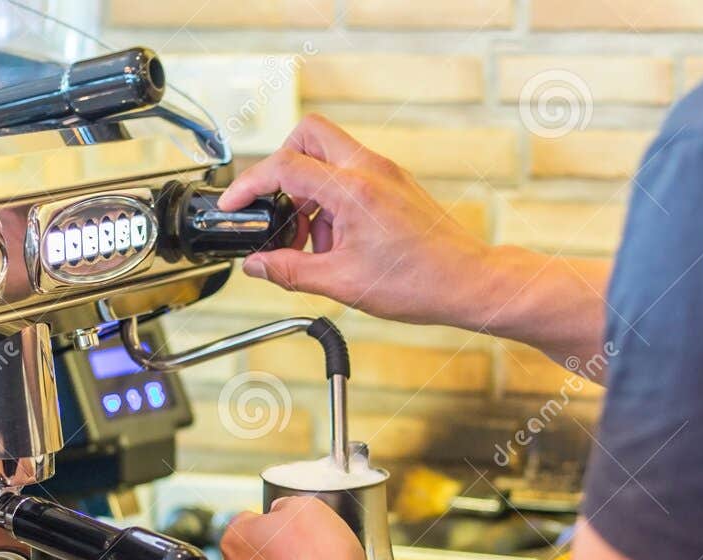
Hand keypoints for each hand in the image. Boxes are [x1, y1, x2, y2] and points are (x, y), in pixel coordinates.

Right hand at [219, 115, 496, 327]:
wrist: (466, 282)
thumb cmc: (419, 281)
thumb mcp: (341, 283)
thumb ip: (290, 270)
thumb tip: (258, 265)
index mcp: (354, 191)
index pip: (286, 166)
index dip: (250, 184)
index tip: (236, 204)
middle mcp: (370, 170)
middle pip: (308, 134)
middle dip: (281, 165)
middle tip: (276, 206)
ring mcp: (384, 173)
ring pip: (327, 154)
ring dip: (307, 190)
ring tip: (309, 238)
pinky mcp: (392, 183)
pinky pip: (348, 175)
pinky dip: (329, 200)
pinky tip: (333, 239)